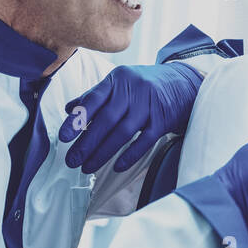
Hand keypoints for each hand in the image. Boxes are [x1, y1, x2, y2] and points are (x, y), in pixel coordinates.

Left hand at [59, 62, 202, 173]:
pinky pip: (145, 140)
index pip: (93, 100)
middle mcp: (133, 90)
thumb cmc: (145, 85)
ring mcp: (149, 105)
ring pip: (123, 132)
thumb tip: (69, 109)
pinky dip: (130, 154)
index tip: (63, 138)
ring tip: (88, 167)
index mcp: (117, 80)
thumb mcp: (120, 83)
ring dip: (103, 152)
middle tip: (72, 161)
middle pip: (106, 119)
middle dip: (87, 143)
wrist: (184, 82)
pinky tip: (117, 166)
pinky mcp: (163, 119)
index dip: (77, 120)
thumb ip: (95, 95)